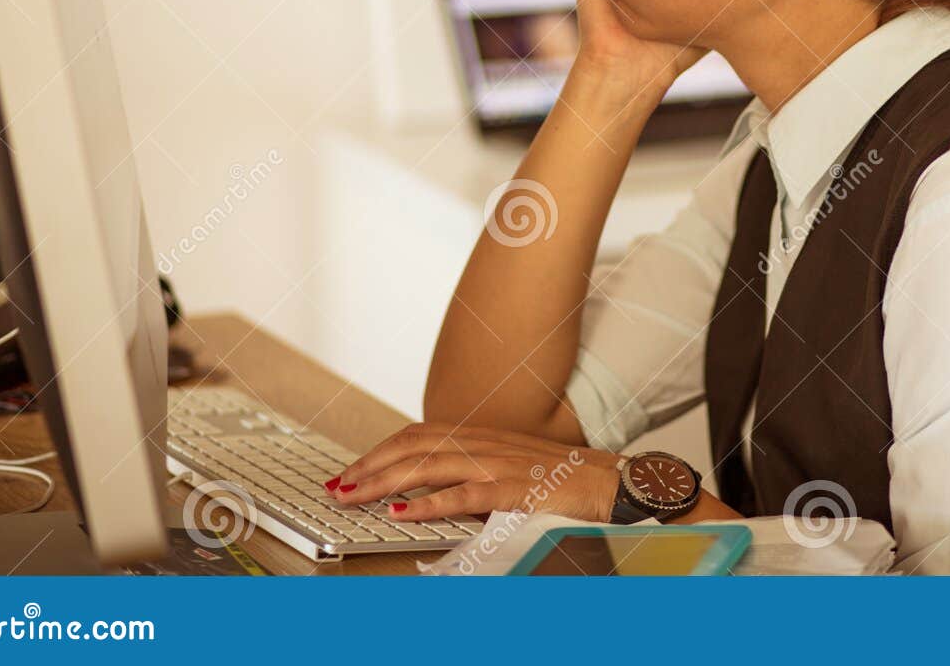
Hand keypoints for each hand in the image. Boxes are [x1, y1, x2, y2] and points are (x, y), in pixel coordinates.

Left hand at [323, 422, 620, 523]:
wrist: (610, 482)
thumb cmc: (562, 479)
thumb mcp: (509, 468)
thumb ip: (472, 473)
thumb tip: (429, 490)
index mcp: (481, 439)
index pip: (418, 436)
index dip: (381, 450)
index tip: (351, 470)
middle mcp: (484, 445)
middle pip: (414, 446)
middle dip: (371, 465)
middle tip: (338, 484)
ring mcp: (498, 465)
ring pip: (429, 466)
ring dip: (386, 481)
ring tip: (355, 495)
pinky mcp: (514, 489)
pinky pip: (464, 495)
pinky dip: (429, 504)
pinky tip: (403, 513)